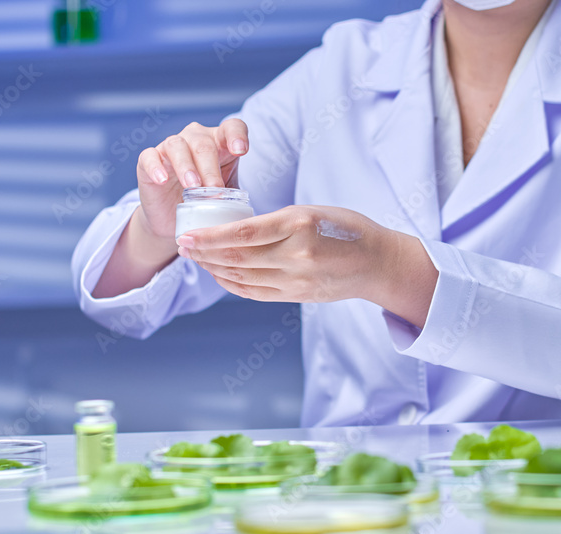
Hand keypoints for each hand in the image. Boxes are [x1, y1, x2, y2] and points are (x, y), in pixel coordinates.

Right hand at [92, 119, 247, 298]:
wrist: (175, 220)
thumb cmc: (206, 203)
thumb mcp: (227, 199)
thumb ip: (239, 198)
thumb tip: (259, 217)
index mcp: (220, 143)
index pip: (232, 127)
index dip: (237, 135)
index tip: (241, 151)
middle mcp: (195, 139)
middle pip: (204, 143)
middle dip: (211, 167)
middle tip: (215, 190)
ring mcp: (170, 147)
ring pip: (178, 146)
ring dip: (187, 166)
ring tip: (192, 187)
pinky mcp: (148, 161)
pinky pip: (150, 157)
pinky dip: (156, 166)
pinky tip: (162, 180)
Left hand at [175, 206, 439, 326]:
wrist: (378, 263)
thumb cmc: (347, 228)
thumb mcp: (314, 212)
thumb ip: (279, 222)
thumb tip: (237, 229)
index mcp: (300, 224)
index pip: (244, 232)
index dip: (211, 236)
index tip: (188, 234)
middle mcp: (297, 254)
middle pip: (238, 257)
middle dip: (205, 253)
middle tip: (183, 245)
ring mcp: (297, 279)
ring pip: (243, 276)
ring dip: (215, 268)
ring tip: (196, 259)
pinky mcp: (297, 295)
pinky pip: (255, 292)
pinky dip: (233, 284)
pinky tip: (219, 275)